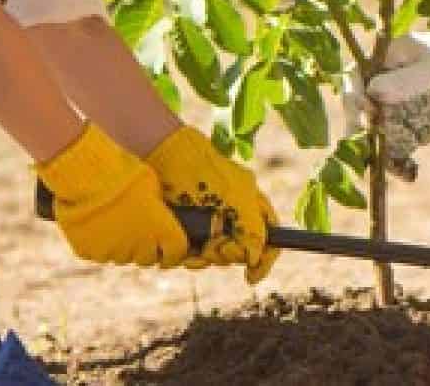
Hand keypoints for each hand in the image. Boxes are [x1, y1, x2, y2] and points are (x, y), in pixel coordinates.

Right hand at [35, 123, 187, 266]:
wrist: (87, 176)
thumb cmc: (124, 173)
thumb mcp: (151, 184)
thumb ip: (157, 206)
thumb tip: (157, 211)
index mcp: (162, 229)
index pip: (176, 252)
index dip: (173, 251)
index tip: (169, 248)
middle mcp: (140, 246)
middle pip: (147, 258)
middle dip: (145, 248)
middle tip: (138, 230)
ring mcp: (113, 252)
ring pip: (121, 257)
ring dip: (121, 245)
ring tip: (113, 222)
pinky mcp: (89, 252)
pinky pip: (97, 253)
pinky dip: (98, 244)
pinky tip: (95, 224)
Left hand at [146, 126, 279, 283]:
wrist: (162, 154)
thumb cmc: (203, 171)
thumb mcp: (237, 198)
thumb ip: (253, 228)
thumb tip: (254, 258)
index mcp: (249, 203)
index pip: (267, 237)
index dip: (263, 259)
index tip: (250, 276)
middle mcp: (230, 214)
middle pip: (238, 251)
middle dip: (226, 255)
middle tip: (212, 248)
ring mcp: (206, 221)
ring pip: (213, 255)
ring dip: (204, 258)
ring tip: (193, 251)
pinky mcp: (184, 226)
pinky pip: (191, 252)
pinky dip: (188, 255)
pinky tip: (182, 250)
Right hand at [364, 33, 429, 179]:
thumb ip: (405, 83)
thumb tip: (370, 93)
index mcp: (397, 52)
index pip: (359, 74)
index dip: (354, 97)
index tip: (366, 118)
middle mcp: (399, 73)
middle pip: (365, 101)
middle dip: (363, 127)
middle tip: (369, 151)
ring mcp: (412, 97)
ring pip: (381, 124)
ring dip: (380, 146)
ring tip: (391, 165)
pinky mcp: (426, 118)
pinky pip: (402, 137)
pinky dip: (399, 154)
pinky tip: (407, 170)